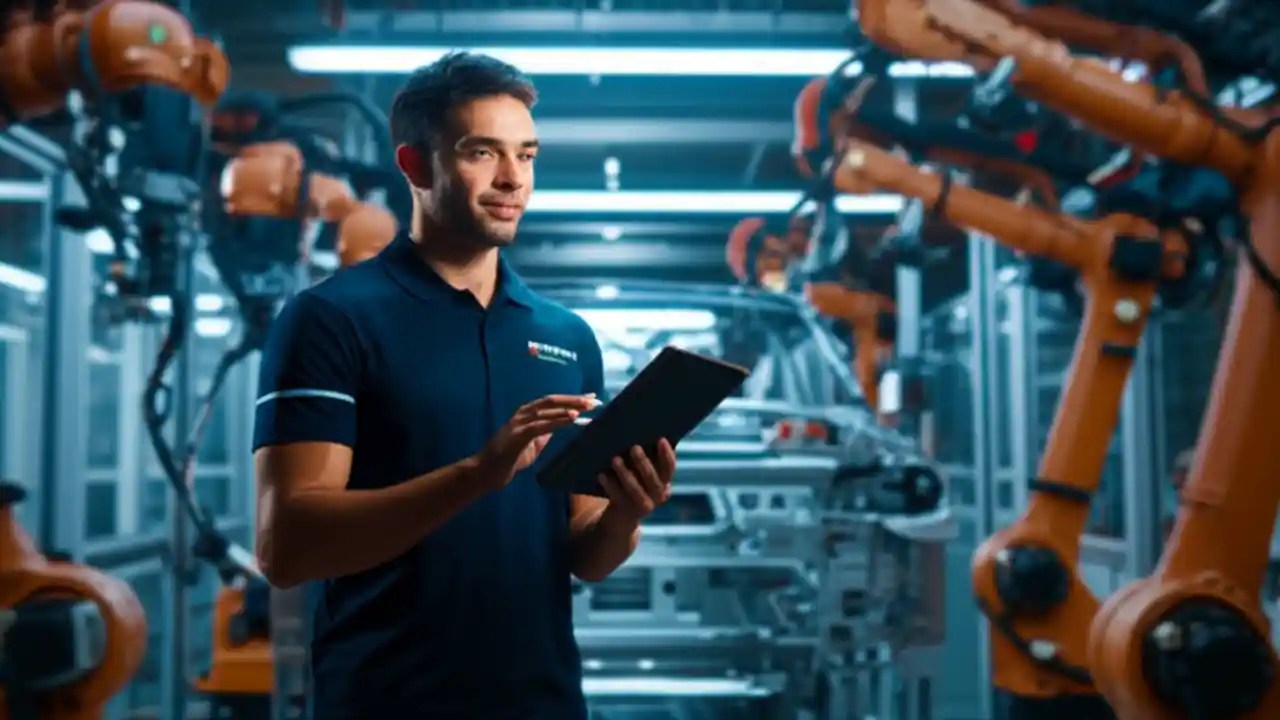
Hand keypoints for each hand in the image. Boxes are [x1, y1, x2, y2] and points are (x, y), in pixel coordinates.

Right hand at [474, 394, 597, 490]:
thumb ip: (542, 435)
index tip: (591, 398)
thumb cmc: (506, 461)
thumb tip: (557, 426)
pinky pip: (541, 425)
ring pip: (547, 408)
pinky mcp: (517, 435)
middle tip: (594, 400)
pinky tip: (571, 418)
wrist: (484, 474)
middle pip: (552, 400)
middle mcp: (522, 414)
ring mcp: (518, 423)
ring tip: (587, 406)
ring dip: (569, 407)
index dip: (571, 399)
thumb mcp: (530, 446)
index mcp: (526, 415)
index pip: (552, 402)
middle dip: (574, 399)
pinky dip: (557, 420)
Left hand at [597, 438, 676, 529]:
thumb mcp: (639, 471)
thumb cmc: (632, 482)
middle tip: (634, 447)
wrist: (621, 516)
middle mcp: (659, 495)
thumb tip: (635, 430)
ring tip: (615, 459)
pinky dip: (610, 485)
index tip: (660, 439)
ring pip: (636, 489)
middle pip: (653, 479)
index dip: (666, 454)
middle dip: (643, 463)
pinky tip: (602, 474)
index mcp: (665, 481)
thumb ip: (644, 457)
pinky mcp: (628, 512)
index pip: (670, 467)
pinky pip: (619, 497)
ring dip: (625, 473)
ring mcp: (644, 506)